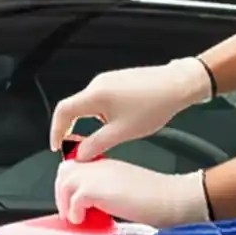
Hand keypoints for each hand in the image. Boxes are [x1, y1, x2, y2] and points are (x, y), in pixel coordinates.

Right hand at [50, 58, 212, 159]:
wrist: (179, 84)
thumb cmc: (155, 105)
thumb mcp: (122, 132)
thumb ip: (96, 145)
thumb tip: (79, 154)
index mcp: (95, 95)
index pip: (63, 112)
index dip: (56, 131)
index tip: (58, 146)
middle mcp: (98, 84)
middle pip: (74, 108)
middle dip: (71, 129)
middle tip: (77, 147)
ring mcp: (108, 80)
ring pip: (88, 105)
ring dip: (88, 123)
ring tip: (102, 138)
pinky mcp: (118, 80)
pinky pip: (100, 99)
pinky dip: (100, 115)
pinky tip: (116, 124)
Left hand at [55, 159, 209, 227]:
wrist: (172, 197)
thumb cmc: (156, 196)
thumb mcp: (123, 187)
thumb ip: (104, 190)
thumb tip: (88, 206)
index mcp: (106, 164)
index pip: (74, 166)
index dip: (69, 184)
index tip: (72, 203)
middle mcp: (99, 166)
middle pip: (64, 172)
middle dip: (62, 194)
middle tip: (70, 213)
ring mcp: (97, 175)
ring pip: (64, 183)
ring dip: (66, 204)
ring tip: (77, 218)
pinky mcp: (96, 190)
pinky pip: (74, 200)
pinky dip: (75, 213)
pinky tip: (85, 220)